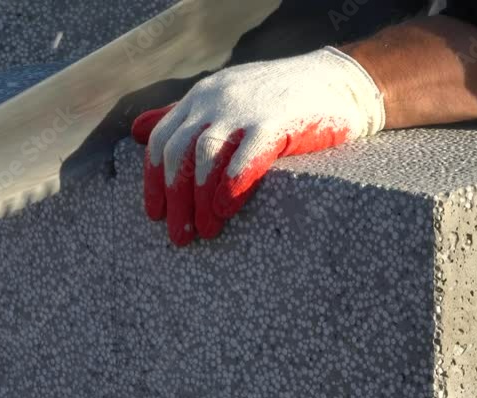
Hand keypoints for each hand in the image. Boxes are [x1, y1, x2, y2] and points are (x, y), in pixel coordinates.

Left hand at [131, 47, 385, 245]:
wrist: (341, 82)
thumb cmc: (281, 98)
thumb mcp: (225, 97)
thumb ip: (182, 115)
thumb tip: (134, 130)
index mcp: (201, 97)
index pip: (162, 140)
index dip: (155, 179)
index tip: (155, 214)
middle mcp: (217, 100)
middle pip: (180, 153)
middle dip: (175, 198)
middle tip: (179, 236)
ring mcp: (246, 109)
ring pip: (206, 156)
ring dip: (200, 199)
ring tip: (205, 232)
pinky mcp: (277, 123)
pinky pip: (245, 156)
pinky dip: (231, 184)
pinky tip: (225, 209)